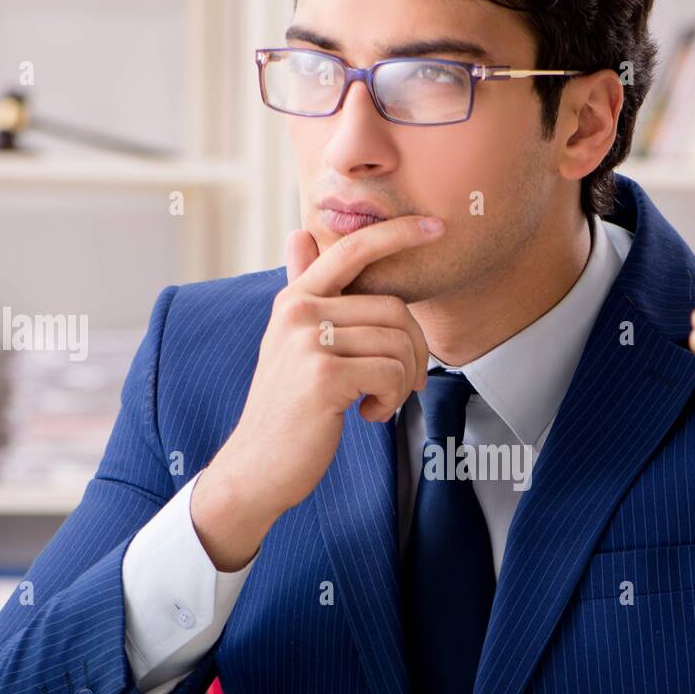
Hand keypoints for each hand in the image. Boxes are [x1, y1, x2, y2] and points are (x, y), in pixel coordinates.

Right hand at [191, 215, 442, 568]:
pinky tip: (367, 415)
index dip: (398, 234)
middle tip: (402, 386)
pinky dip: (391, 401)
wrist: (258, 466)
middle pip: (396, 310)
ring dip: (401, 384)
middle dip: (415, 353)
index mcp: (297, 298)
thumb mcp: (291, 343)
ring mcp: (308, 341)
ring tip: (374, 403)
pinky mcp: (323, 375)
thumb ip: (303, 291)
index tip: (436, 227)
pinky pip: (391, 374)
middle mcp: (299, 310)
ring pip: (399, 345)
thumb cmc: (288, 409)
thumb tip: (299, 234)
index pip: (354, 250)